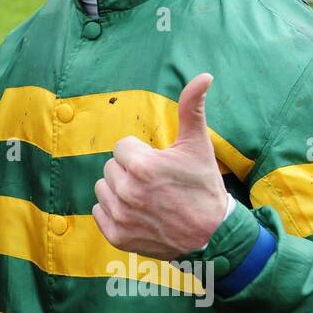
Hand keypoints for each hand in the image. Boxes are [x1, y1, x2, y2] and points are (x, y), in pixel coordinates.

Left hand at [93, 73, 230, 259]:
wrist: (213, 235)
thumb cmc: (204, 187)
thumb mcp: (198, 145)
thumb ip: (192, 108)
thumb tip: (204, 76)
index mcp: (142, 165)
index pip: (121, 147)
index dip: (141, 154)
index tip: (159, 166)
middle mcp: (127, 191)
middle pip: (111, 167)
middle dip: (130, 171)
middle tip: (155, 183)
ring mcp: (121, 215)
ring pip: (103, 188)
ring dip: (119, 190)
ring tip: (146, 198)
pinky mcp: (117, 236)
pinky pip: (98, 213)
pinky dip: (113, 212)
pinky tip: (136, 213)